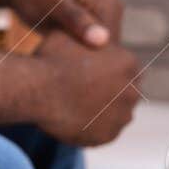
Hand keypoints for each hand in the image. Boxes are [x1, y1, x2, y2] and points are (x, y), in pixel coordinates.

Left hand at [6, 0, 122, 46]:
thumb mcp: (52, 3)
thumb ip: (75, 19)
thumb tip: (102, 40)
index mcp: (108, 0)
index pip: (110, 41)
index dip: (89, 56)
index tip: (60, 56)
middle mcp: (110, 9)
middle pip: (106, 47)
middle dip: (83, 57)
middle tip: (53, 55)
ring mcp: (101, 19)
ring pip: (96, 51)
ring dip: (77, 58)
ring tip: (52, 52)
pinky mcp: (89, 27)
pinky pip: (86, 49)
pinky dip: (72, 55)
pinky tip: (54, 53)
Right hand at [31, 29, 140, 145]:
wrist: (36, 89)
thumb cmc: (50, 58)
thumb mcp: (69, 35)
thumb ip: (86, 37)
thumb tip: (89, 33)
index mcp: (128, 63)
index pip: (122, 67)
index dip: (103, 68)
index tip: (84, 70)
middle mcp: (132, 90)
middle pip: (121, 92)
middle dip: (105, 91)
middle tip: (78, 88)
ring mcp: (122, 116)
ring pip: (113, 113)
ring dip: (98, 110)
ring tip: (71, 104)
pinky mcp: (108, 136)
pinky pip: (100, 131)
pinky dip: (89, 127)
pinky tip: (69, 118)